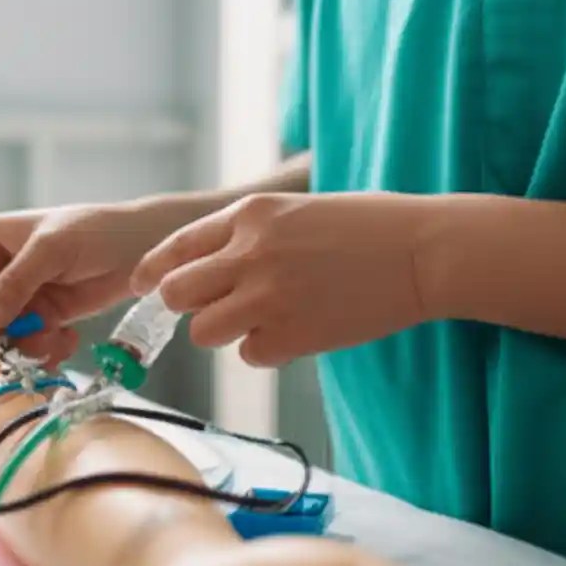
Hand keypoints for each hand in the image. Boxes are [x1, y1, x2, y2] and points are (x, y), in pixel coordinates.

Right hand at [0, 196, 216, 363]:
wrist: (143, 247)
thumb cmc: (96, 231)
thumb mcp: (53, 249)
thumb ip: (16, 283)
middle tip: (6, 356)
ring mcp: (17, 298)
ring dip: (21, 347)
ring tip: (53, 340)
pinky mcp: (41, 319)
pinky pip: (26, 345)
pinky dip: (43, 350)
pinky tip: (67, 340)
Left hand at [130, 193, 430, 366]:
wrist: (423, 251)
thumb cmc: (368, 226)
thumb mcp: (297, 210)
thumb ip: (248, 234)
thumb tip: (203, 267)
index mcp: (249, 215)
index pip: (175, 247)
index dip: (152, 272)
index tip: (142, 287)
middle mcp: (249, 254)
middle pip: (176, 293)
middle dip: (187, 306)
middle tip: (214, 308)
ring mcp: (268, 297)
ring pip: (204, 332)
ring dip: (225, 331)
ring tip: (263, 320)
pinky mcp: (291, 335)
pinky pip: (250, 355)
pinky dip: (267, 350)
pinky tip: (300, 331)